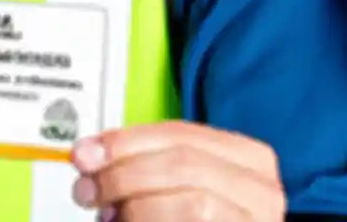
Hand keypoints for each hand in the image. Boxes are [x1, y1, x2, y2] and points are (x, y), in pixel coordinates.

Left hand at [70, 120, 286, 220]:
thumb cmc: (186, 218)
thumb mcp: (168, 187)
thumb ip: (139, 168)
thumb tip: (88, 155)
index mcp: (245, 159)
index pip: (179, 134)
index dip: (125, 141)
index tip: (85, 153)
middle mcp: (261, 190)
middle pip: (183, 163)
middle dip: (123, 174)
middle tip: (87, 190)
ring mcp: (258, 221)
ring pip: (194, 202)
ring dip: (138, 206)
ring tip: (112, 216)